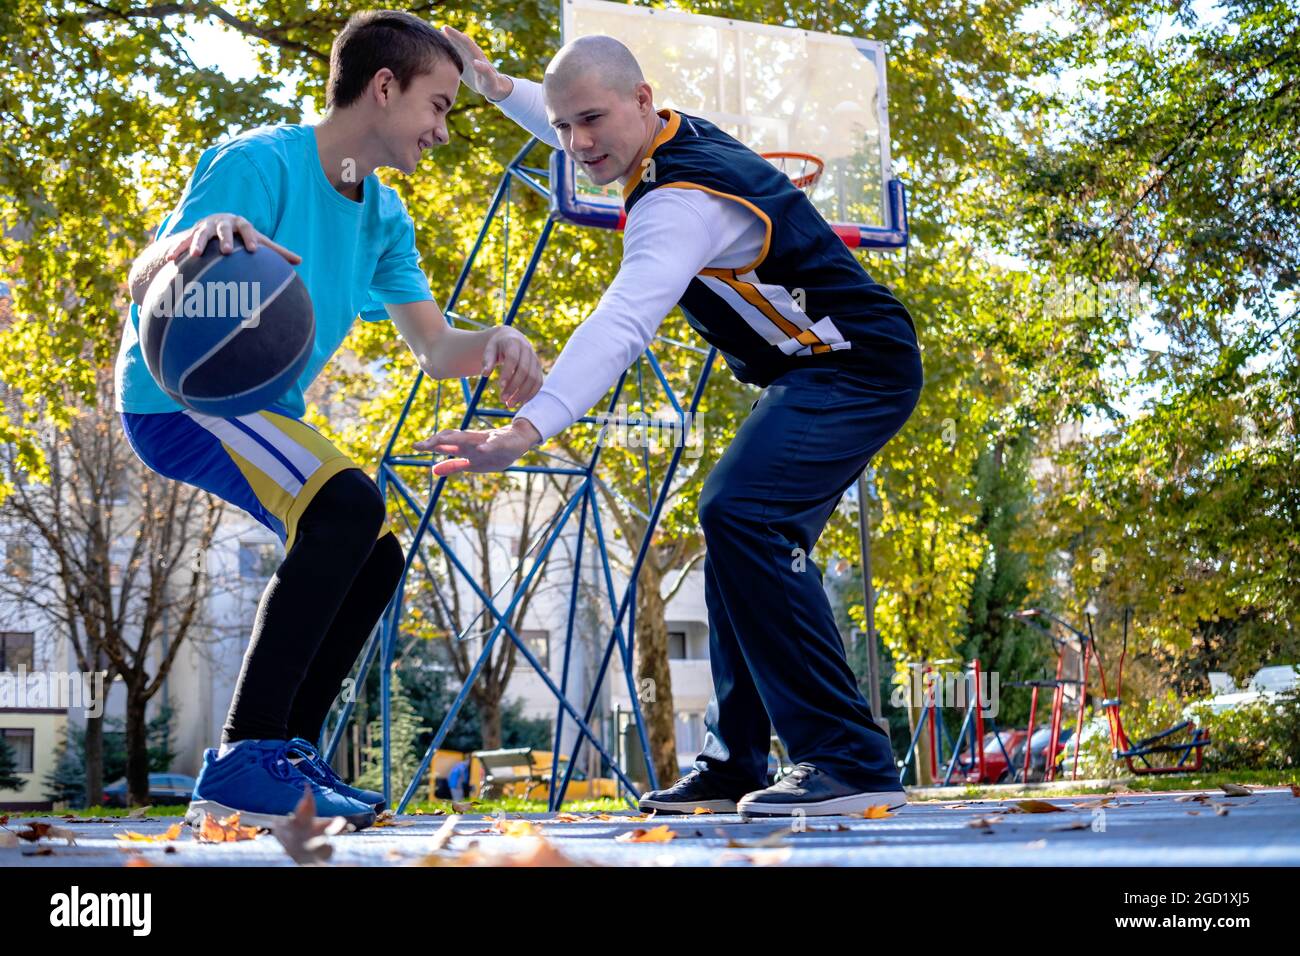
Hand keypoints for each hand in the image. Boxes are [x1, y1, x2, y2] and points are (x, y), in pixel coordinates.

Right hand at [167, 213, 301, 263]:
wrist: (218, 222)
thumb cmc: (244, 236)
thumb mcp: (259, 240)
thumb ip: (277, 251)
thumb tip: (300, 261)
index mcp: (241, 223)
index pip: (247, 229)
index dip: (251, 238)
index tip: (254, 251)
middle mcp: (222, 223)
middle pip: (223, 229)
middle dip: (224, 239)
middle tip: (227, 251)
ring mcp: (205, 227)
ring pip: (200, 234)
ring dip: (196, 243)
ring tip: (194, 255)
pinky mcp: (191, 234)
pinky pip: (183, 242)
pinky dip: (177, 249)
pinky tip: (170, 260)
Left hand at [415, 419, 539, 475]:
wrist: (518, 441)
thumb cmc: (493, 452)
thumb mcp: (472, 463)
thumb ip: (453, 466)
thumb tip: (433, 470)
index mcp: (465, 446)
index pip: (445, 442)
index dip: (430, 444)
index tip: (414, 446)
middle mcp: (472, 440)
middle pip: (452, 437)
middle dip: (437, 441)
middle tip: (422, 445)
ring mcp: (487, 440)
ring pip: (469, 438)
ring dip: (454, 440)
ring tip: (440, 441)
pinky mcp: (501, 443)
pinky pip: (494, 444)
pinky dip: (487, 446)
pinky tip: (481, 449)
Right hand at [441, 25, 513, 101]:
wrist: (495, 88)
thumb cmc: (492, 85)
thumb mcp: (489, 80)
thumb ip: (485, 71)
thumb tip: (476, 62)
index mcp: (477, 56)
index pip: (465, 42)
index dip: (455, 35)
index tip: (445, 28)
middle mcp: (472, 55)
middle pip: (460, 42)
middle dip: (450, 35)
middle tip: (436, 30)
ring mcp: (468, 59)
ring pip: (457, 48)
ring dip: (448, 42)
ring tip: (436, 37)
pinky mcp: (465, 65)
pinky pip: (456, 56)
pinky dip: (448, 52)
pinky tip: (441, 51)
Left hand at [483, 326, 542, 406]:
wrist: (511, 338)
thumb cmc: (497, 346)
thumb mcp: (489, 350)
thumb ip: (487, 361)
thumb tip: (484, 374)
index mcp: (514, 343)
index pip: (513, 359)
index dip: (508, 373)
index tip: (500, 386)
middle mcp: (527, 350)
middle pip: (524, 371)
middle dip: (514, 387)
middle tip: (503, 400)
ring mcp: (535, 359)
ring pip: (533, 379)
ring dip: (522, 394)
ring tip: (510, 404)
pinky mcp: (539, 368)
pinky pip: (538, 383)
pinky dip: (531, 394)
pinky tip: (521, 402)